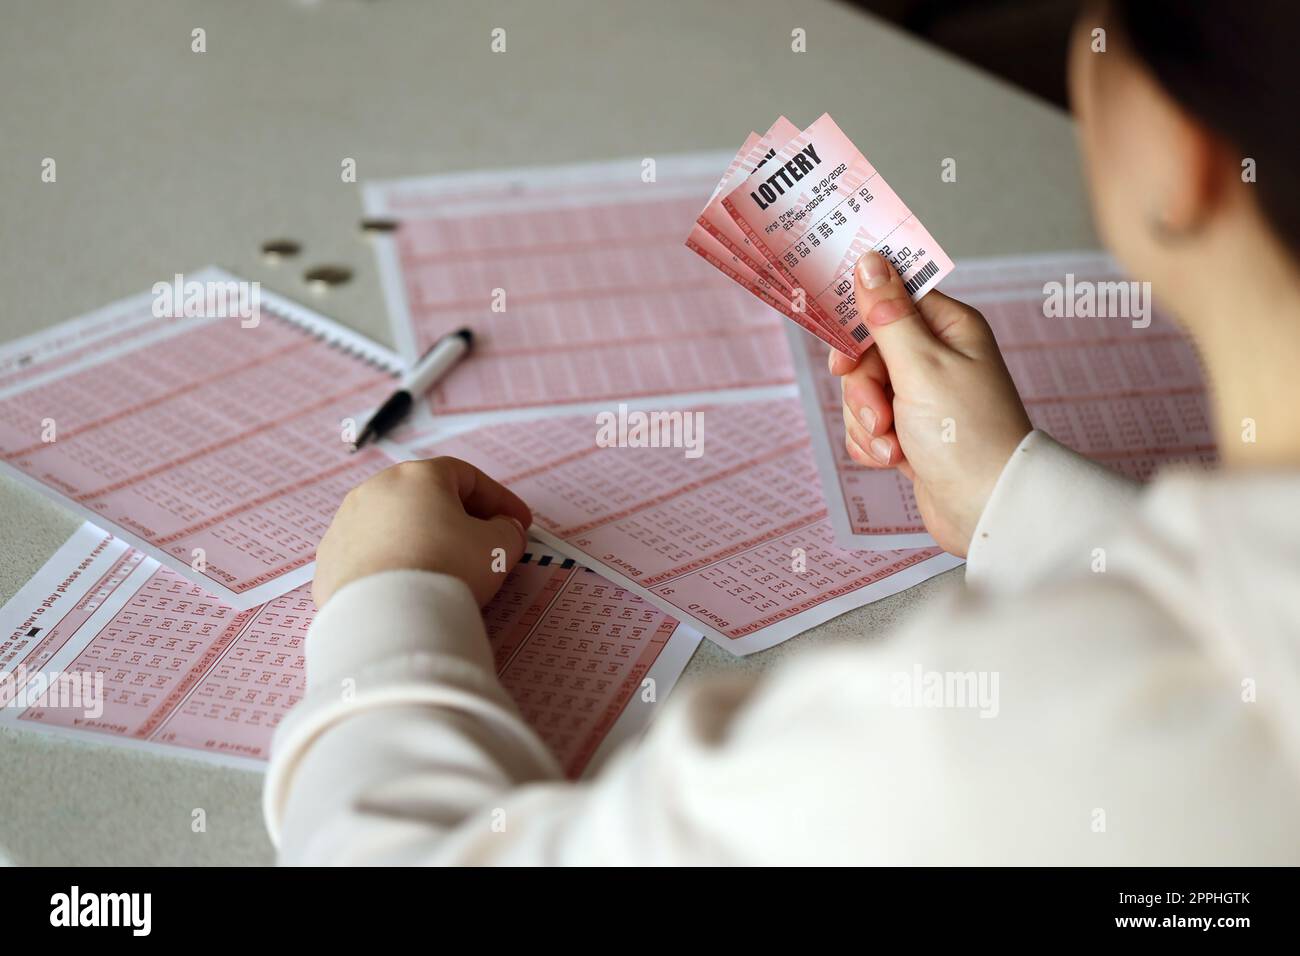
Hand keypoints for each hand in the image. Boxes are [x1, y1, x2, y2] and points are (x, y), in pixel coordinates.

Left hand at [312, 457, 532, 608]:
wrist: (386, 618)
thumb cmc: (446, 568)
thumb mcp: (498, 547)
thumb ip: (507, 531)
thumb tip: (503, 529)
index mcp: (419, 475)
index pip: (468, 477)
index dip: (499, 500)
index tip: (517, 523)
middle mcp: (376, 489)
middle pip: (427, 497)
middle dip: (459, 518)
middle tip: (482, 543)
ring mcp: (347, 522)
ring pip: (395, 524)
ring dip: (422, 539)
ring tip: (443, 567)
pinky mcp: (330, 559)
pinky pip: (370, 553)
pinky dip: (393, 563)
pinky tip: (408, 586)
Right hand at [831, 251, 1031, 556]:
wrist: (986, 508)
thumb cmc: (966, 435)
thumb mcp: (920, 367)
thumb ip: (888, 315)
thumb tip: (870, 261)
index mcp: (949, 328)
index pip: (890, 301)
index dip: (861, 328)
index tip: (845, 357)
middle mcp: (937, 357)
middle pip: (868, 352)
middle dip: (864, 390)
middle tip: (880, 415)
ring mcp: (923, 396)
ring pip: (863, 392)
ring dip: (867, 423)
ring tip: (893, 446)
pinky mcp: (911, 431)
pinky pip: (869, 425)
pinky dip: (873, 444)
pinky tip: (893, 461)